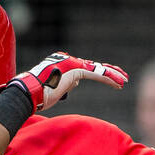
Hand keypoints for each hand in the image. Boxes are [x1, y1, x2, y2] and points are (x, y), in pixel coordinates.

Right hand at [10, 52, 127, 112]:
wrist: (29, 93)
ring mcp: (71, 63)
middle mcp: (68, 59)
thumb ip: (67, 82)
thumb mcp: (55, 87)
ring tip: (124, 81)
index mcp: (62, 62)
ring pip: (97, 69)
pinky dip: (109, 79)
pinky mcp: (75, 70)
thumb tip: (77, 81)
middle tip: (123, 76)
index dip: (99, 74)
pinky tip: (119, 84)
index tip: (110, 80)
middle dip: (109, 72)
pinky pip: (96, 74)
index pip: (86, 67)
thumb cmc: (38, 94)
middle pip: (93, 66)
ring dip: (113, 76)